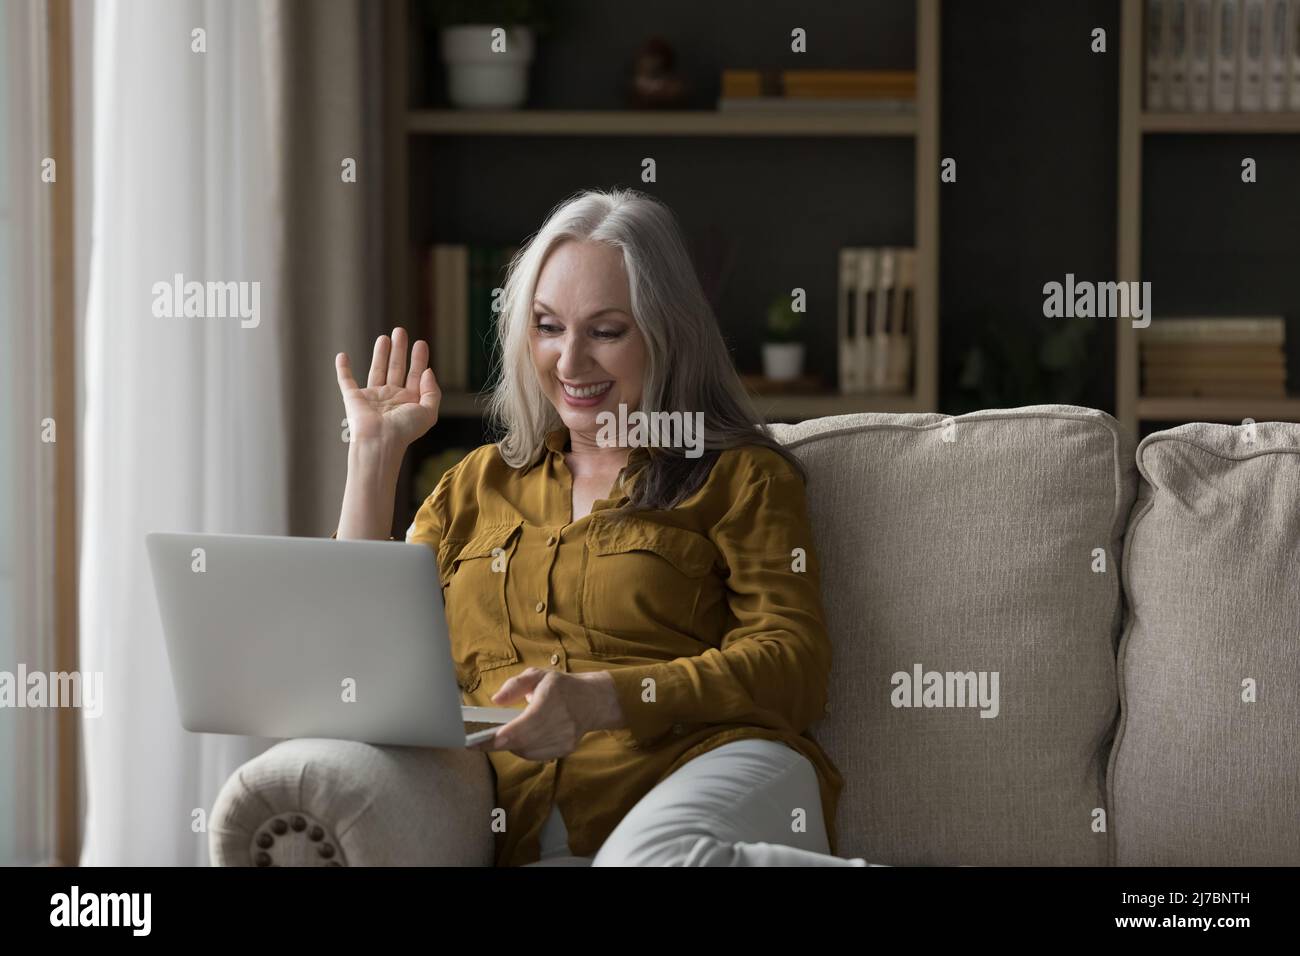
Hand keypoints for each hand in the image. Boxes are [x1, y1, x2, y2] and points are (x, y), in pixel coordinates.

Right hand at [335, 327, 439, 449]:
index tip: (420, 343)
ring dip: (380, 353)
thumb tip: (428, 371)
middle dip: (399, 350)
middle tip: (400, 331)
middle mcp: (391, 398)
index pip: (415, 375)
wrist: (380, 441)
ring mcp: (372, 398)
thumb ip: (432, 391)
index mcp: (408, 401)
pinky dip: (342, 369)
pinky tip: (342, 356)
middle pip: (396, 368)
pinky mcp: (353, 398)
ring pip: (377, 370)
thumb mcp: (428, 412)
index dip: (419, 359)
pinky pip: (346, 381)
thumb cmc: (404, 430)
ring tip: (384, 337)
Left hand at [473, 669, 622, 760]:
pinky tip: (522, 739)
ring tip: (505, 735)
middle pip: (522, 743)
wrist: (593, 701)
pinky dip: (524, 750)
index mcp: (551, 700)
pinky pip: (536, 756)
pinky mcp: (565, 749)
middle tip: (480, 741)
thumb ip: (514, 685)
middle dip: (498, 743)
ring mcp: (564, 738)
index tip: (477, 742)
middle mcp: (560, 722)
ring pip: (527, 752)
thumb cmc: (561, 687)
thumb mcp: (537, 676)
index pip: (522, 726)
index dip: (498, 738)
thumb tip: (496, 700)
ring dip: (511, 746)